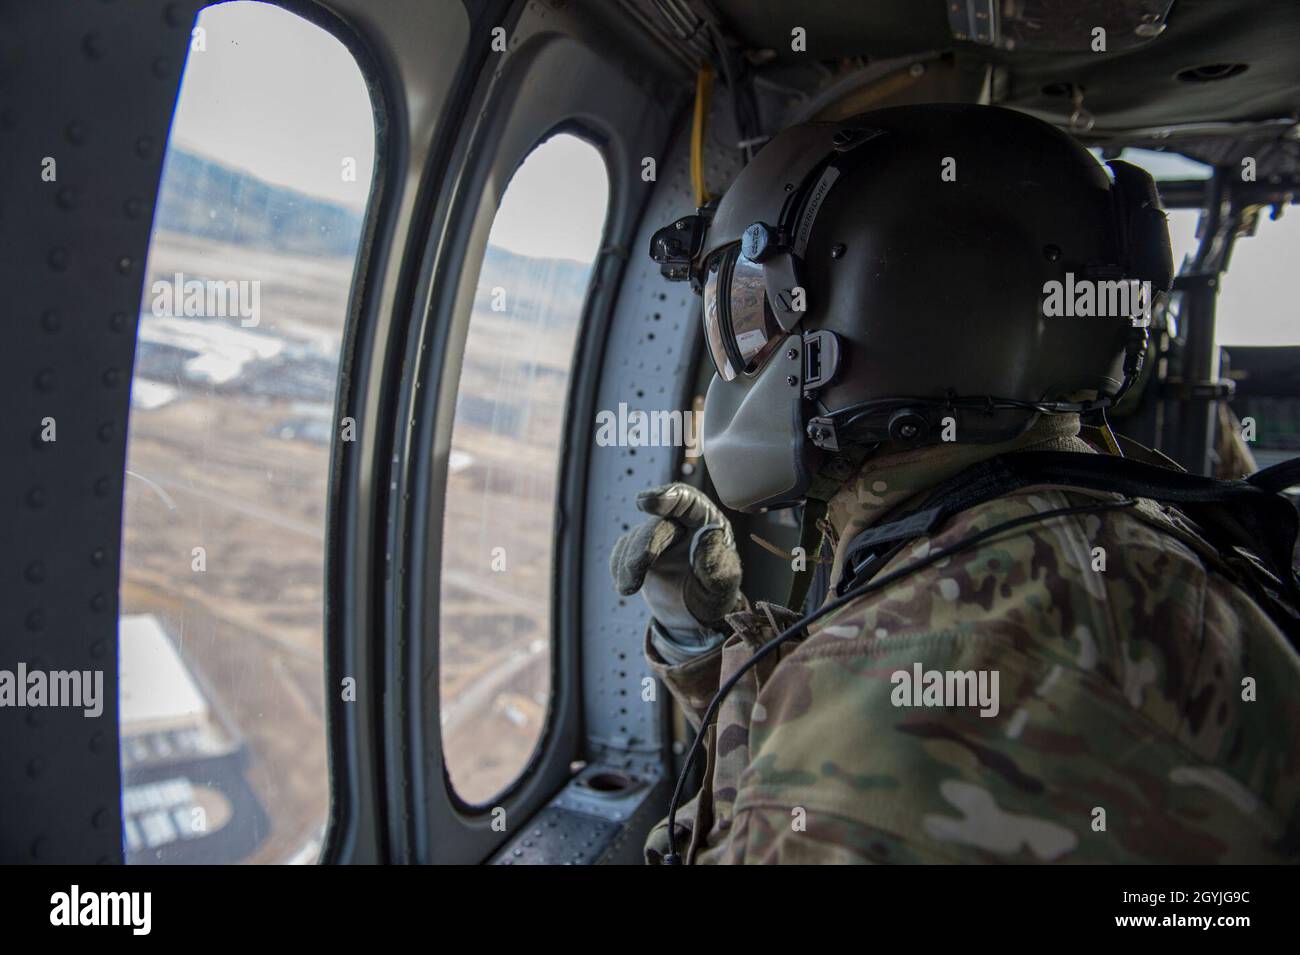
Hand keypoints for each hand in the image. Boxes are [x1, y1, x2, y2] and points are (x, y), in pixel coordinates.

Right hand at [609, 483, 742, 636]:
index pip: (688, 501)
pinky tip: (625, 584)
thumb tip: (707, 540)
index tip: (646, 502)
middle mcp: (682, 524)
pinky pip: (624, 550)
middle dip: (644, 544)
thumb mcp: (723, 586)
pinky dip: (619, 566)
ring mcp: (659, 535)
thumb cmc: (714, 596)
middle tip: (638, 567)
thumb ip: (718, 565)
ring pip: (637, 537)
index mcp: (708, 524)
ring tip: (628, 588)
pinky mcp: (640, 548)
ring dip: (629, 562)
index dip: (668, 497)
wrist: (695, 616)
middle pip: (658, 524)